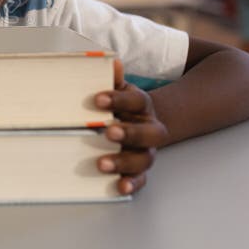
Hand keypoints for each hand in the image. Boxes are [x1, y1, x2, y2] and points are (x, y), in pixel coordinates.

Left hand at [94, 60, 168, 195]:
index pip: (136, 100)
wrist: (138, 121)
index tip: (98, 99)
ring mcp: (147, 151)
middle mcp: (150, 129)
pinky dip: (131, 184)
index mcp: (143, 106)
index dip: (118, 99)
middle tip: (107, 131)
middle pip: (147, 133)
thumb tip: (112, 62)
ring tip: (102, 163)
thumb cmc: (120, 104)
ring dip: (123, 162)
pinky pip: (140, 179)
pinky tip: (119, 186)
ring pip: (143, 159)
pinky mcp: (140, 169)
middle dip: (128, 133)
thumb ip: (113, 78)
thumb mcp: (118, 88)